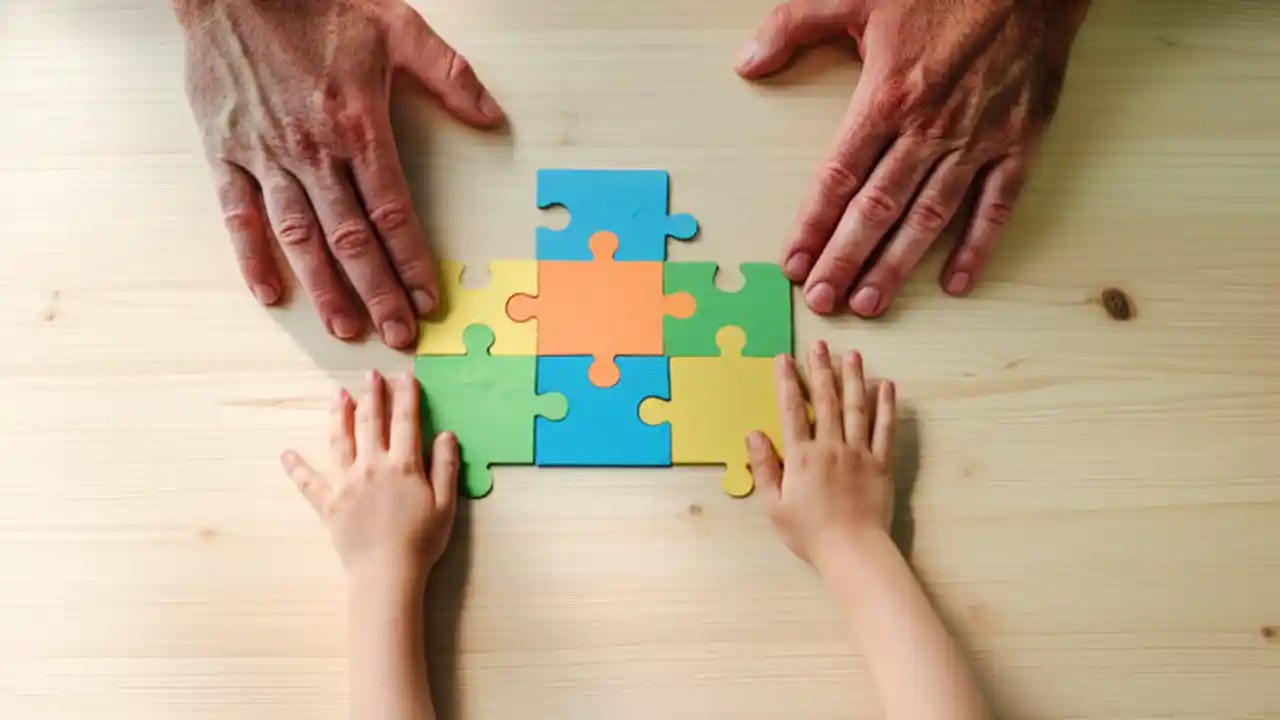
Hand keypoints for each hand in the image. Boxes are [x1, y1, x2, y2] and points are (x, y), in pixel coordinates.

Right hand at [175, 0, 504, 347]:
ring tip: (347, 327)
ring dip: (325, 288)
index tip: (429, 300)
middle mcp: (314, 152)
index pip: (394, 213)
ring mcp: (267, 156)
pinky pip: (239, 215)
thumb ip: (448, 74)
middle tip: (398, 335)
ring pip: (301, 238)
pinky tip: (272, 294)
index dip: (413, 262)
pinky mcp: (227, 152)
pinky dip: (254, 257)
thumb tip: (490, 115)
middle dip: (379, 293)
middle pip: (352, 239)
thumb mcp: (398, 27)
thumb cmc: (319, 4)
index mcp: (359, 127)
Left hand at [280, 370, 457, 582]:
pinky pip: (308, 482)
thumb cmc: (421, 541)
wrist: (386, 573)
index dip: (406, 396)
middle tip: (371, 374)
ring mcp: (346, 482)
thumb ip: (446, 466)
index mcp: (403, 464)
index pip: (405, 421)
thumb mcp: (446, 504)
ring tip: (337, 395)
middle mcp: (371, 466)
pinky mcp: (328, 503)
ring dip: (338, 415)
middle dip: (372, 394)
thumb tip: (446, 434)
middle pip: (370, 422)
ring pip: (339, 440)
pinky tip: (286, 454)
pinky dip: (296, 468)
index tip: (405, 375)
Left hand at [736, 0, 1090, 316]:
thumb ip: (795, 26)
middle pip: (876, 210)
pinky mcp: (1020, 141)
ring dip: (898, 266)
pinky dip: (977, 246)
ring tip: (871, 302)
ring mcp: (978, 140)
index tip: (793, 262)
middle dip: (845, 260)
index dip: (812, 225)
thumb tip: (747, 62)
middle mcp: (930, 129)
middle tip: (823, 300)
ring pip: (929, 218)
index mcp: (887, 97)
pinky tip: (957, 282)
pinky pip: (997, 206)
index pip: (838, 177)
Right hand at [748, 342, 894, 565]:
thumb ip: (764, 467)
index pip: (792, 410)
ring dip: (853, 378)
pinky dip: (885, 406)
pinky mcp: (881, 464)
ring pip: (855, 408)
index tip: (784, 358)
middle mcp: (830, 447)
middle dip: (821, 369)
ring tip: (852, 354)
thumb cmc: (809, 533)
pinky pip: (884, 429)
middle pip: (825, 400)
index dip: (787, 382)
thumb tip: (753, 433)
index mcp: (802, 456)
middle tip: (819, 344)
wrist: (852, 551)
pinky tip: (886, 386)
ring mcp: (858, 453)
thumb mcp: (774, 505)